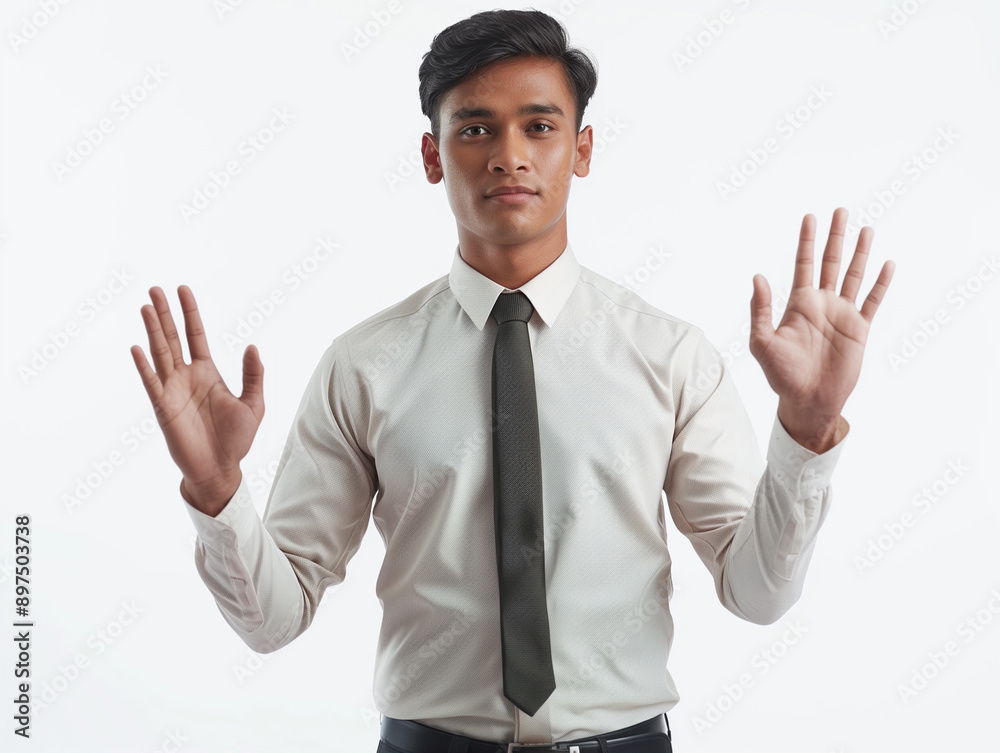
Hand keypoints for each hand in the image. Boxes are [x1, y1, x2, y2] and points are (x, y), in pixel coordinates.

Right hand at [130, 285, 264, 514]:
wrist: (221, 469)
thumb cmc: (237, 439)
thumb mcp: (254, 404)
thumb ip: (253, 375)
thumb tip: (252, 346)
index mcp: (208, 373)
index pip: (196, 335)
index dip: (190, 313)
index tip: (183, 290)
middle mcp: (187, 377)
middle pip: (173, 338)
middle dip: (166, 314)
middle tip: (155, 289)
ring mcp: (172, 391)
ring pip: (161, 354)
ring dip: (153, 331)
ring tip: (146, 307)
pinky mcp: (164, 408)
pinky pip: (153, 384)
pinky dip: (145, 367)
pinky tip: (138, 348)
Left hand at [749, 208, 893, 451]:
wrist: (807, 400)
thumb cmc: (781, 375)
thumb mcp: (762, 342)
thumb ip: (760, 310)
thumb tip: (757, 277)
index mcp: (798, 304)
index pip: (803, 264)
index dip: (807, 241)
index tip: (810, 216)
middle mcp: (821, 304)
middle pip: (830, 262)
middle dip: (835, 237)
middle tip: (840, 211)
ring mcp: (841, 315)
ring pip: (853, 275)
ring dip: (860, 253)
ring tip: (866, 229)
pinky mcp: (859, 329)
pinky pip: (872, 301)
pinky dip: (880, 283)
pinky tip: (887, 265)